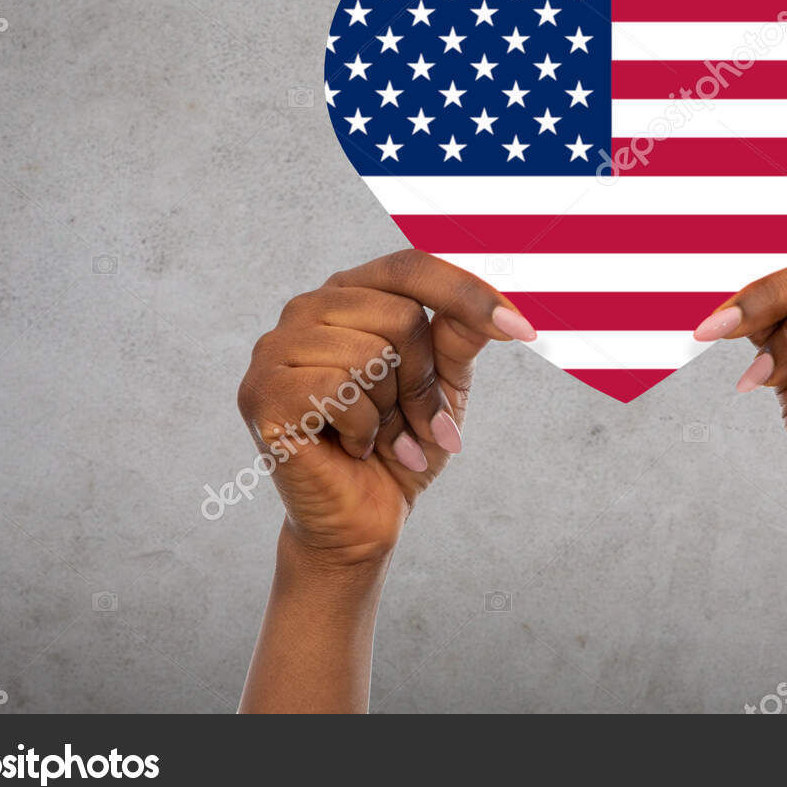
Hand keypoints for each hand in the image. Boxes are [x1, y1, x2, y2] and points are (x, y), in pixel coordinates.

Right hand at [236, 250, 535, 567]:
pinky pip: (339, 391)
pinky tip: (351, 448)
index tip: (525, 330)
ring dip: (393, 412)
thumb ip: (459, 333)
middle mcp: (307, 308)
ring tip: (381, 437)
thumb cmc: (401, 444)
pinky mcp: (261, 392)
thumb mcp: (443, 382)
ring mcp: (276, 348)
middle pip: (399, 315)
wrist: (362, 519)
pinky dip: (364, 430)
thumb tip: (494, 296)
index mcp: (349, 294)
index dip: (469, 293)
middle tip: (414, 422)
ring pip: (370, 354)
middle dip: (423, 380)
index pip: (411, 266)